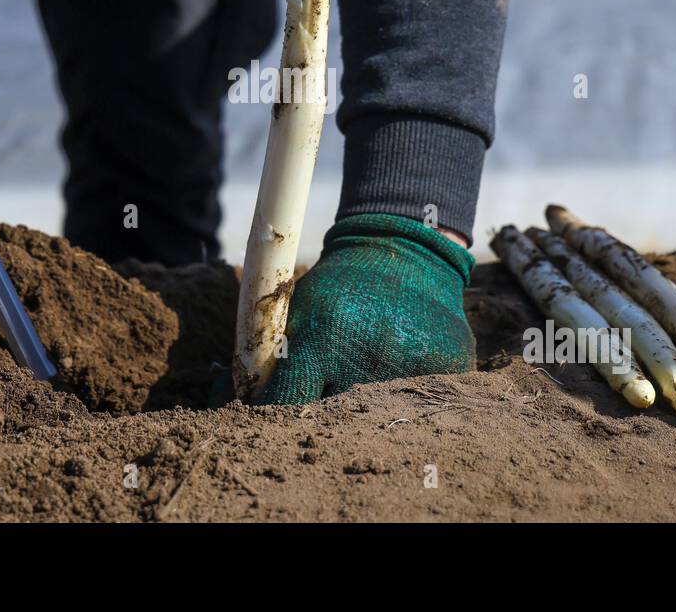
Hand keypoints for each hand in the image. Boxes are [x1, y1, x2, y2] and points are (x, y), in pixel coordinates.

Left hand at [257, 213, 475, 404]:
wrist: (408, 253)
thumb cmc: (338, 286)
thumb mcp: (296, 308)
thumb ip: (265, 356)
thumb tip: (224, 399)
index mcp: (327, 335)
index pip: (284, 404)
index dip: (267, 415)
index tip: (258, 417)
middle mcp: (372, 354)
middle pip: (328, 422)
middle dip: (313, 420)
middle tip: (313, 403)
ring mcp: (416, 366)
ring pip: (375, 419)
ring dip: (360, 411)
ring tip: (360, 382)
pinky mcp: (451, 370)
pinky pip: (417, 405)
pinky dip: (401, 399)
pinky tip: (397, 372)